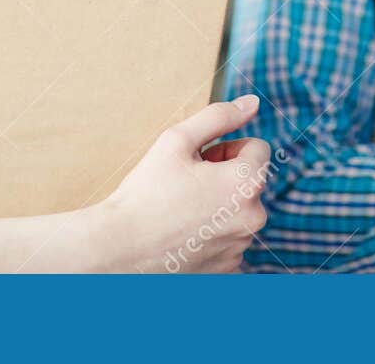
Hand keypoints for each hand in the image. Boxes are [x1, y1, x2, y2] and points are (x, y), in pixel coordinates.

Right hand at [84, 94, 270, 272]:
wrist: (117, 250)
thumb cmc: (146, 192)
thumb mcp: (177, 140)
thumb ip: (219, 116)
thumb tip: (253, 102)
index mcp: (247, 182)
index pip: (257, 148)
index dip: (226, 149)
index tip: (199, 161)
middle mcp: (254, 218)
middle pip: (249, 182)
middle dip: (224, 178)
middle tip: (185, 186)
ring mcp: (241, 248)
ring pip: (238, 212)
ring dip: (219, 207)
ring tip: (180, 212)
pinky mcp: (228, 272)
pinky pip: (229, 241)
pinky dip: (212, 236)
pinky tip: (182, 237)